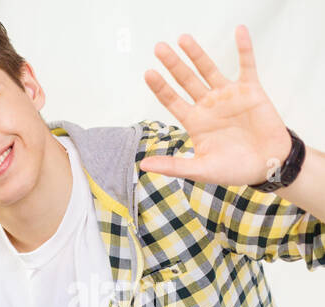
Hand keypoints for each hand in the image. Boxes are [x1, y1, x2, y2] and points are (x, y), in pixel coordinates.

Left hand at [139, 25, 292, 186]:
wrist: (268, 165)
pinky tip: (239, 30)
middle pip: (186, 80)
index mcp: (194, 122)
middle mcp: (208, 105)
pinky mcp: (251, 90)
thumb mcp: (200, 170)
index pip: (171, 100)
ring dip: (197, 54)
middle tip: (159, 47)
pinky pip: (247, 65)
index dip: (160, 87)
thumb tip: (143, 165)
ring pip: (209, 69)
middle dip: (173, 64)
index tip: (148, 72)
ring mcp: (228, 96)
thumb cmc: (233, 170)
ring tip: (183, 38)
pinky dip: (244, 48)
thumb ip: (173, 165)